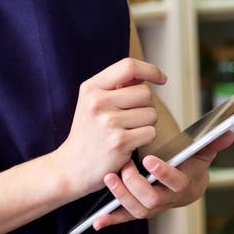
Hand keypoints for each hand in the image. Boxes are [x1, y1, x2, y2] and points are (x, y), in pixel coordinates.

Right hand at [52, 57, 166, 199]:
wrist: (72, 166)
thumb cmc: (88, 132)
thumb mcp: (92, 102)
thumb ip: (116, 86)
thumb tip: (145, 75)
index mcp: (91, 88)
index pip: (128, 66)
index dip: (150, 70)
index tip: (161, 78)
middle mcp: (98, 102)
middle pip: (145, 92)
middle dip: (146, 105)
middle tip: (132, 117)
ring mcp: (109, 122)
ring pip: (151, 113)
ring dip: (146, 123)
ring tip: (128, 130)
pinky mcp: (120, 142)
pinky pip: (150, 132)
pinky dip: (146, 138)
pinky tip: (130, 142)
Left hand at [92, 131, 233, 229]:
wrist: (185, 185)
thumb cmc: (190, 164)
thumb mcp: (201, 153)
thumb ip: (211, 143)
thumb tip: (228, 132)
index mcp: (185, 185)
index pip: (177, 183)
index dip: (164, 173)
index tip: (149, 159)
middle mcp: (169, 200)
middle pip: (153, 201)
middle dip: (136, 184)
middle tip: (123, 165)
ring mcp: (154, 208)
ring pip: (138, 210)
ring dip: (121, 196)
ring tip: (109, 177)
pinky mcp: (139, 211)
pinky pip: (125, 218)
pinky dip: (111, 220)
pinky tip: (97, 221)